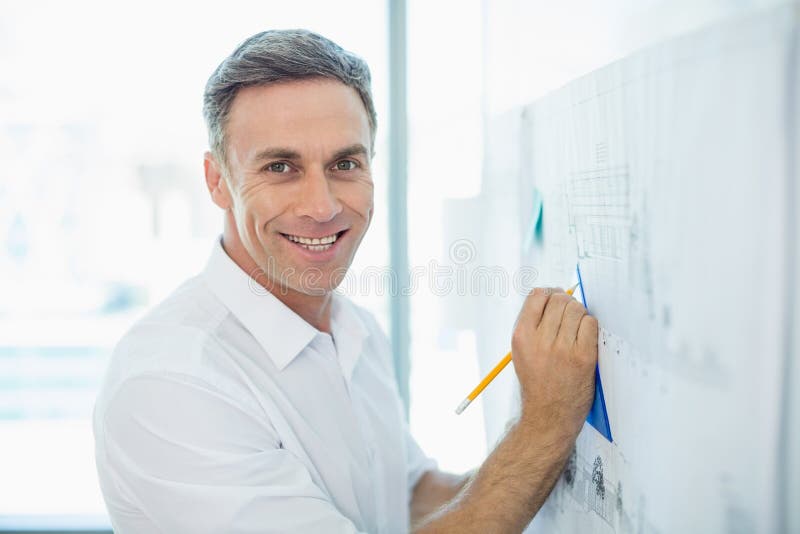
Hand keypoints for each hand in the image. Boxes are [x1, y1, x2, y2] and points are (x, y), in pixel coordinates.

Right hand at [511, 287, 597, 440]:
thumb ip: (531, 324)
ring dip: (579, 314)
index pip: (537, 296)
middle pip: (559, 300)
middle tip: (569, 314)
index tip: (555, 299)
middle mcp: (540, 340)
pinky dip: (590, 326)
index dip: (549, 294)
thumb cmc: (536, 381)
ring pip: (577, 310)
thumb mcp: (521, 351)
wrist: (548, 415)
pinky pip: (590, 324)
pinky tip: (585, 337)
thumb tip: (552, 296)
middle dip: (567, 303)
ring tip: (577, 327)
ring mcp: (563, 349)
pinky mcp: (583, 357)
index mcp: (522, 336)